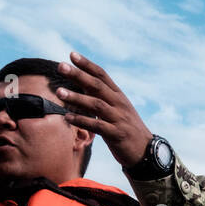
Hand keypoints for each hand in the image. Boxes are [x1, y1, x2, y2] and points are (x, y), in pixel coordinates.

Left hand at [57, 51, 154, 168]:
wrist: (145, 151)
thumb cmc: (126, 128)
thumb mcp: (116, 109)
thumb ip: (101, 96)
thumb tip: (82, 82)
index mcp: (118, 95)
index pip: (102, 75)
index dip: (87, 65)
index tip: (72, 54)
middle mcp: (119, 104)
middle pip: (97, 85)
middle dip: (79, 75)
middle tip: (61, 67)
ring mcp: (119, 118)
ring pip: (96, 104)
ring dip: (76, 97)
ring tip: (59, 92)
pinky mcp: (117, 134)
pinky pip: (97, 126)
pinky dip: (82, 120)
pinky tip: (68, 117)